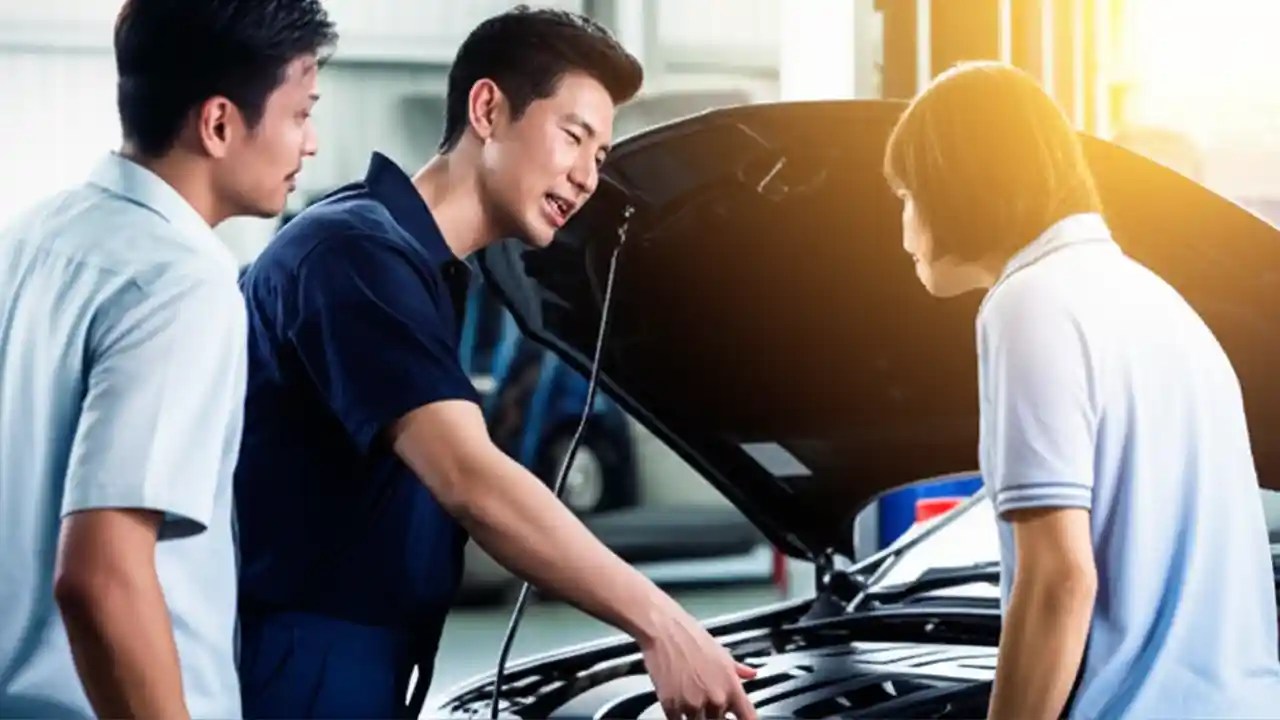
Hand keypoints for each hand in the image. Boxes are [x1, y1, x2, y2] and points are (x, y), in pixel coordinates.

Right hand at [639, 606, 758, 719]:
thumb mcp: (722, 652)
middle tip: (706, 705)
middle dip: (715, 716)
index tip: (737, 719)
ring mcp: (693, 704)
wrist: (664, 630)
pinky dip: (677, 716)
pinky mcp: (671, 706)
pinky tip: (677, 704)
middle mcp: (715, 698)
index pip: (748, 718)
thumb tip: (751, 674)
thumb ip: (739, 669)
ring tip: (690, 700)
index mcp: (731, 686)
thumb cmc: (691, 637)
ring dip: (695, 716)